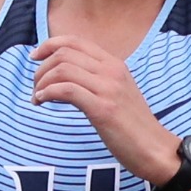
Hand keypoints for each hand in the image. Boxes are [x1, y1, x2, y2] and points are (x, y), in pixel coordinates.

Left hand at [29, 36, 178, 183]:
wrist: (155, 149)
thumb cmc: (133, 127)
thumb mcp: (117, 93)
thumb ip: (96, 80)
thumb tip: (65, 77)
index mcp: (114, 64)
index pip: (75, 41)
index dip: (49, 45)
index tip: (35, 57)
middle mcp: (111, 71)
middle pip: (64, 53)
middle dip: (42, 68)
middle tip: (36, 87)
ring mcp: (108, 89)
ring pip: (62, 69)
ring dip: (42, 82)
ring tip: (38, 98)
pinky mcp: (103, 109)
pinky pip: (67, 90)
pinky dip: (48, 93)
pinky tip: (43, 102)